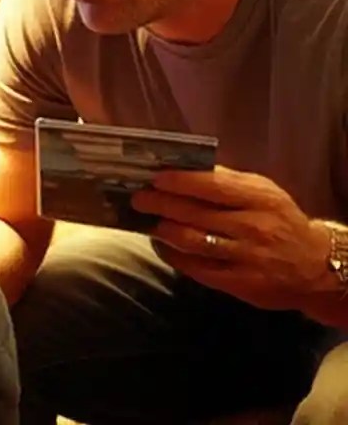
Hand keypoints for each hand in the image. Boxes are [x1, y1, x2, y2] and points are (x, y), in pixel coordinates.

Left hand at [129, 165, 330, 310]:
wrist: (315, 265)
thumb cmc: (280, 221)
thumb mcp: (264, 194)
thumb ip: (228, 182)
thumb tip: (183, 170)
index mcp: (261, 198)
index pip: (213, 186)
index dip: (180, 181)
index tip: (155, 178)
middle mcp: (254, 227)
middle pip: (195, 213)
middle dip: (161, 204)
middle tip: (139, 199)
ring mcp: (246, 256)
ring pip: (192, 241)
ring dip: (163, 229)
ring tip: (150, 221)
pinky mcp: (239, 283)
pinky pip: (196, 267)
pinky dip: (173, 255)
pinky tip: (162, 245)